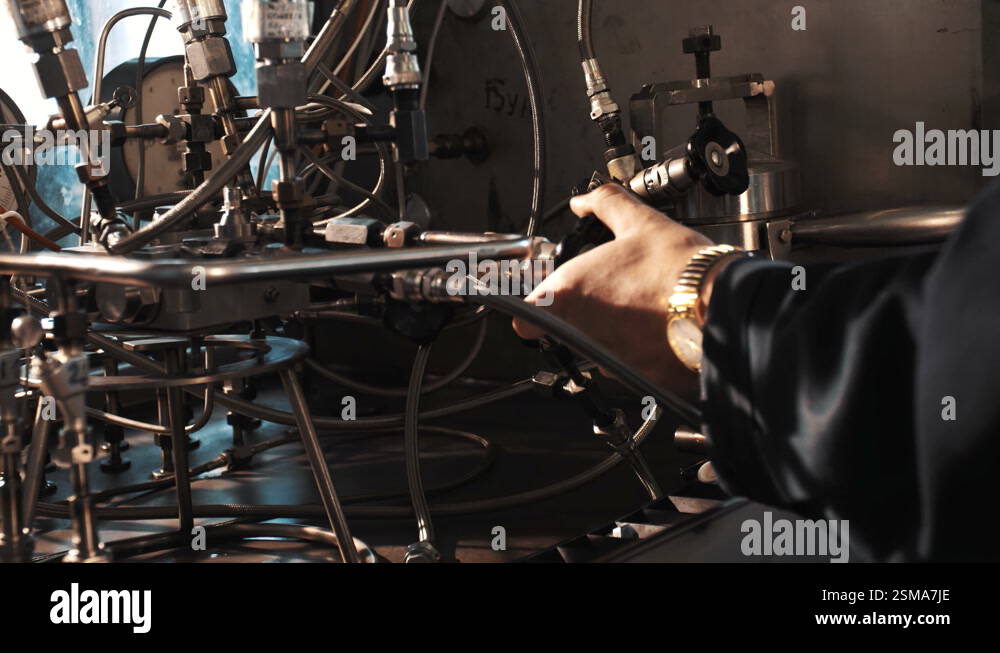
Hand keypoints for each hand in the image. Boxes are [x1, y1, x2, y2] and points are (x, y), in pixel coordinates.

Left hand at [513, 184, 712, 391]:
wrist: (724, 310)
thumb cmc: (681, 270)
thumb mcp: (640, 223)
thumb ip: (606, 205)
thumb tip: (587, 200)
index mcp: (569, 295)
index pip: (525, 319)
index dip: (535, 310)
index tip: (553, 299)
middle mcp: (580, 334)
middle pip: (564, 334)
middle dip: (581, 319)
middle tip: (610, 299)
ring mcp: (607, 361)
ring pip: (596, 352)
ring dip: (611, 336)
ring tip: (641, 310)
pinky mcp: (634, 379)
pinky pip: (627, 368)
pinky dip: (637, 353)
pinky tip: (657, 329)